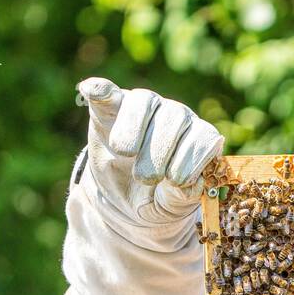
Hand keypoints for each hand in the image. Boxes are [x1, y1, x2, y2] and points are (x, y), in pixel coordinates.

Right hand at [75, 77, 223, 233]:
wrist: (125, 198)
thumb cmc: (156, 198)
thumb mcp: (169, 205)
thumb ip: (180, 196)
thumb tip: (189, 186)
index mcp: (197, 139)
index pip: (204, 136)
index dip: (191, 158)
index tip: (175, 181)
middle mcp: (176, 116)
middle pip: (175, 117)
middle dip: (160, 149)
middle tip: (145, 178)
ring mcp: (145, 106)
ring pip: (144, 101)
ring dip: (134, 127)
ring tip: (125, 153)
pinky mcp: (112, 105)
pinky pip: (108, 92)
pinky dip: (100, 90)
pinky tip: (89, 90)